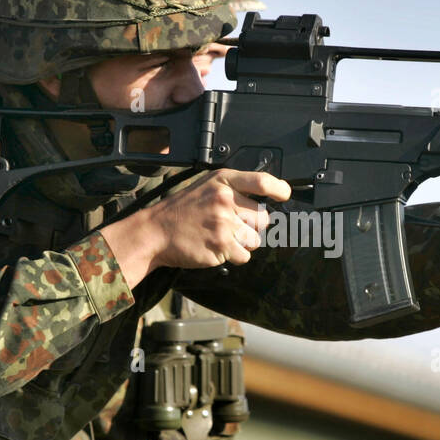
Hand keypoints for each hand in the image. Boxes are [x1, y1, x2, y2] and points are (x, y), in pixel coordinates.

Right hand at [99, 169, 290, 286]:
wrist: (155, 232)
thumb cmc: (181, 210)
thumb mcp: (206, 187)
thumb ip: (234, 190)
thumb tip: (266, 201)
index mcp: (223, 182)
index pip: (262, 182)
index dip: (279, 189)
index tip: (285, 195)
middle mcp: (225, 200)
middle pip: (263, 218)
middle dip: (252, 226)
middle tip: (230, 226)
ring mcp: (224, 224)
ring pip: (256, 240)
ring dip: (243, 243)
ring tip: (220, 237)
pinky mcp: (221, 246)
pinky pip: (244, 256)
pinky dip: (233, 257)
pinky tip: (215, 247)